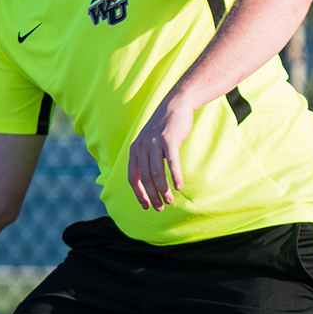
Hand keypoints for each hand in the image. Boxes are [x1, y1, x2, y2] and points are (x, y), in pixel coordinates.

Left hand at [127, 96, 193, 210]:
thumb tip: (149, 183)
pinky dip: (175, 176)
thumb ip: (146, 159)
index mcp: (134, 150)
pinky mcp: (169, 140)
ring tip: (170, 200)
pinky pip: (172, 163)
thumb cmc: (164, 128)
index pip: (133, 178)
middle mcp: (141, 147)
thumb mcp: (149, 142)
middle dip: (152, 196)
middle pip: (145, 178)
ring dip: (164, 190)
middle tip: (161, 208)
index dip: (139, 194)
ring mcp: (154, 143)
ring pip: (157, 173)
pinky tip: (179, 186)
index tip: (146, 206)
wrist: (175, 105)